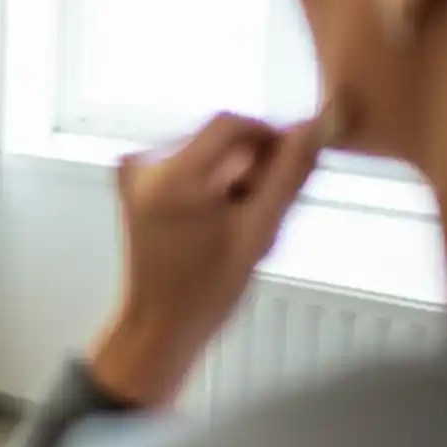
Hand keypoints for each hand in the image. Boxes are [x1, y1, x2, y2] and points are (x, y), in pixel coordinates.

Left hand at [89, 112, 327, 407]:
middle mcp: (142, 162)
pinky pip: (185, 163)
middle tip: (263, 208)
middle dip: (248, 164)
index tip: (290, 164)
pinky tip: (216, 218)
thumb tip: (314, 126)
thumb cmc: (207, 290)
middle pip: (217, 137)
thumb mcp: (258, 232)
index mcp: (171, 175)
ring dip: (230, 174)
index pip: (231, 123)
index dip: (268, 137)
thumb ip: (288, 175)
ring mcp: (132, 171)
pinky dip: (208, 182)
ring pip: (204, 149)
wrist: (158, 322)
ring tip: (238, 220)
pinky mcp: (132, 180)